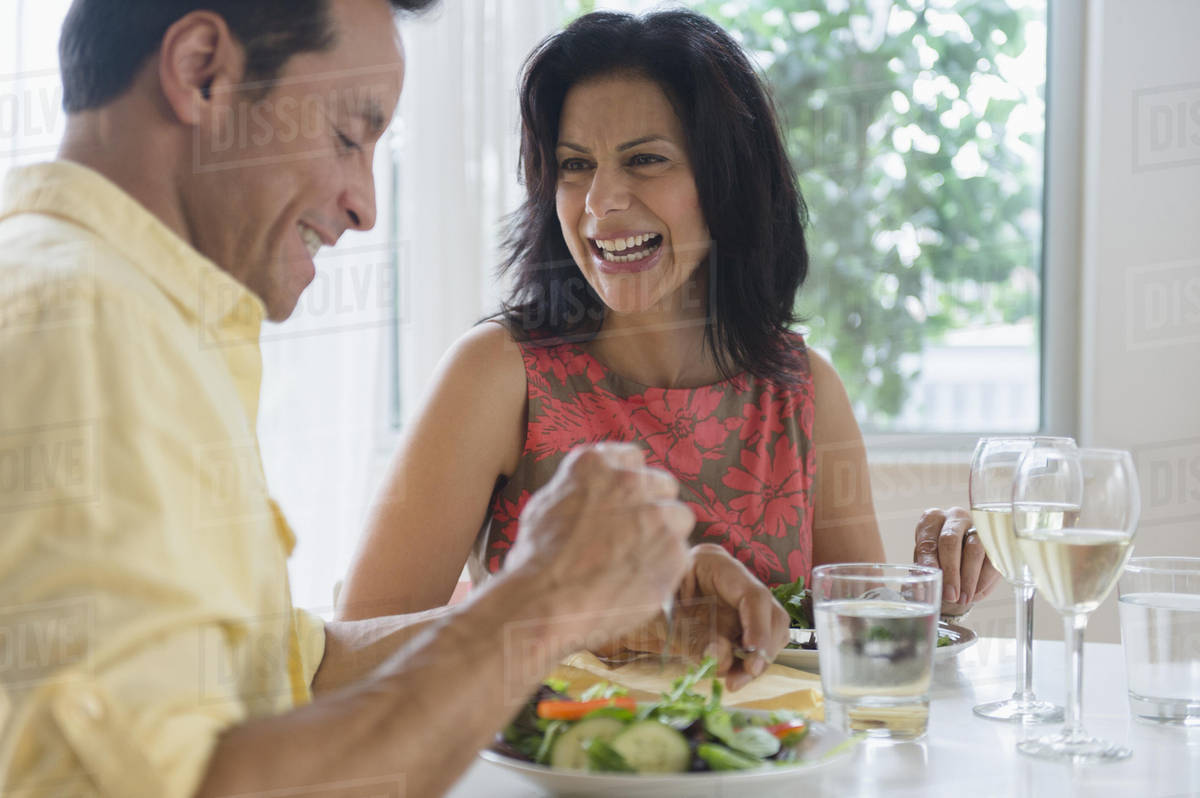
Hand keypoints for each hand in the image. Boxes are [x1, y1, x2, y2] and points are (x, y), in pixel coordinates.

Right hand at [504, 443, 694, 645]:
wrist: (546, 602)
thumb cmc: (536, 560)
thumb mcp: (545, 505)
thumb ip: (578, 489)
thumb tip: (590, 492)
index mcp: (595, 464)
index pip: (631, 458)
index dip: (630, 483)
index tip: (625, 501)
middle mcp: (630, 482)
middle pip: (662, 483)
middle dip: (653, 504)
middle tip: (634, 533)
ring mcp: (657, 516)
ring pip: (678, 517)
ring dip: (665, 533)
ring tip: (639, 560)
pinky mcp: (674, 552)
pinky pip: (680, 555)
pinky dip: (665, 568)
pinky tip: (640, 583)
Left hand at [593, 544, 789, 690]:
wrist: (623, 609)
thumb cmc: (637, 604)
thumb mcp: (657, 619)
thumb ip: (690, 637)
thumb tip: (723, 657)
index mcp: (713, 564)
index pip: (753, 594)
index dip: (758, 626)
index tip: (752, 656)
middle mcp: (733, 579)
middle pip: (772, 613)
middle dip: (763, 648)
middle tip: (744, 675)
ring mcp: (738, 602)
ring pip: (771, 631)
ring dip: (758, 660)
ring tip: (734, 681)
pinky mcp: (737, 623)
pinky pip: (756, 645)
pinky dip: (748, 664)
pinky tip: (731, 677)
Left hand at [913, 507, 1001, 613]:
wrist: (962, 557)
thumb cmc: (940, 557)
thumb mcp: (928, 561)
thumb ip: (924, 572)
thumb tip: (920, 590)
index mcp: (932, 519)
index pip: (928, 540)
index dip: (929, 563)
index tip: (931, 580)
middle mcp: (955, 517)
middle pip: (950, 541)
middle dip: (950, 571)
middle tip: (950, 595)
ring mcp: (977, 525)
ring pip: (974, 549)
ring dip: (969, 578)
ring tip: (964, 599)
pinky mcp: (996, 539)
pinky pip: (992, 559)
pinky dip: (984, 580)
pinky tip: (976, 593)